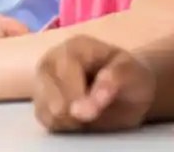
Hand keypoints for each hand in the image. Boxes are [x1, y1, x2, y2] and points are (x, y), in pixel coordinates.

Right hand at [32, 36, 154, 132]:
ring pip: (44, 107)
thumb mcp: (132, 73)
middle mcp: (53, 60)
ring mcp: (44, 80)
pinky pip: (44, 119)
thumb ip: (113, 81)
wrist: (129, 91)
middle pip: (47, 90)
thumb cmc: (131, 78)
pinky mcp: (41, 100)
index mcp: (75, 47)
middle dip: (71, 110)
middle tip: (92, 114)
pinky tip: (78, 121)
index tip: (91, 113)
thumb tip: (89, 104)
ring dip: (67, 119)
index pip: (64, 69)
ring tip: (87, 116)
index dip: (76, 93)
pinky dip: (61, 125)